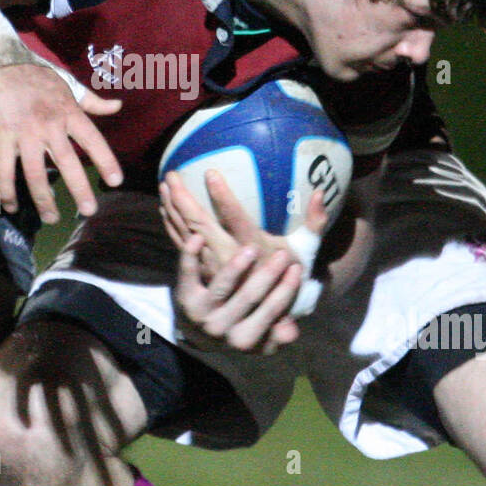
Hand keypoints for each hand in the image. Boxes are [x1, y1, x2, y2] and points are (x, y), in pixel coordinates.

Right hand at [0, 64, 122, 222]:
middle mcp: (49, 125)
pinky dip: (7, 191)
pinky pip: (5, 169)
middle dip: (79, 189)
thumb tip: (118, 105)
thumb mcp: (68, 84)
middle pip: (67, 162)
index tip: (115, 181)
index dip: (106, 161)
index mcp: (68, 112)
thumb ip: (92, 100)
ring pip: (36, 173)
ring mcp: (24, 132)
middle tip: (89, 210)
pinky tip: (11, 206)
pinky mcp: (2, 136)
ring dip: (44, 199)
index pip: (92, 140)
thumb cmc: (35, 74)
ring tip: (52, 218)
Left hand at [159, 169, 327, 274]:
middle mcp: (227, 259)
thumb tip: (321, 193)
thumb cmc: (288, 274)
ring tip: (165, 184)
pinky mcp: (201, 271)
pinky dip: (172, 225)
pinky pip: (181, 245)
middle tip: (173, 174)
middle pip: (199, 226)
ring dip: (172, 209)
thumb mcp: (306, 250)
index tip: (210, 174)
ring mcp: (210, 266)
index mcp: (252, 249)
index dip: (222, 198)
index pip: (235, 220)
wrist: (269, 312)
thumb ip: (315, 222)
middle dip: (183, 199)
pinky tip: (165, 208)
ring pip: (185, 235)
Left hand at [175, 234, 303, 353]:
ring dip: (237, 266)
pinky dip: (190, 254)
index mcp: (244, 339)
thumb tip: (292, 332)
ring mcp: (200, 312)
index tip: (297, 268)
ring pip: (222, 285)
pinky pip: (187, 273)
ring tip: (252, 248)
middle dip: (268, 275)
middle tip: (283, 254)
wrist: (196, 333)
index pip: (270, 311)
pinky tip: (198, 237)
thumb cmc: (237, 328)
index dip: (286, 290)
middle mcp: (221, 328)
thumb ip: (276, 335)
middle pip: (249, 297)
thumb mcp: (259, 339)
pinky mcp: (183, 296)